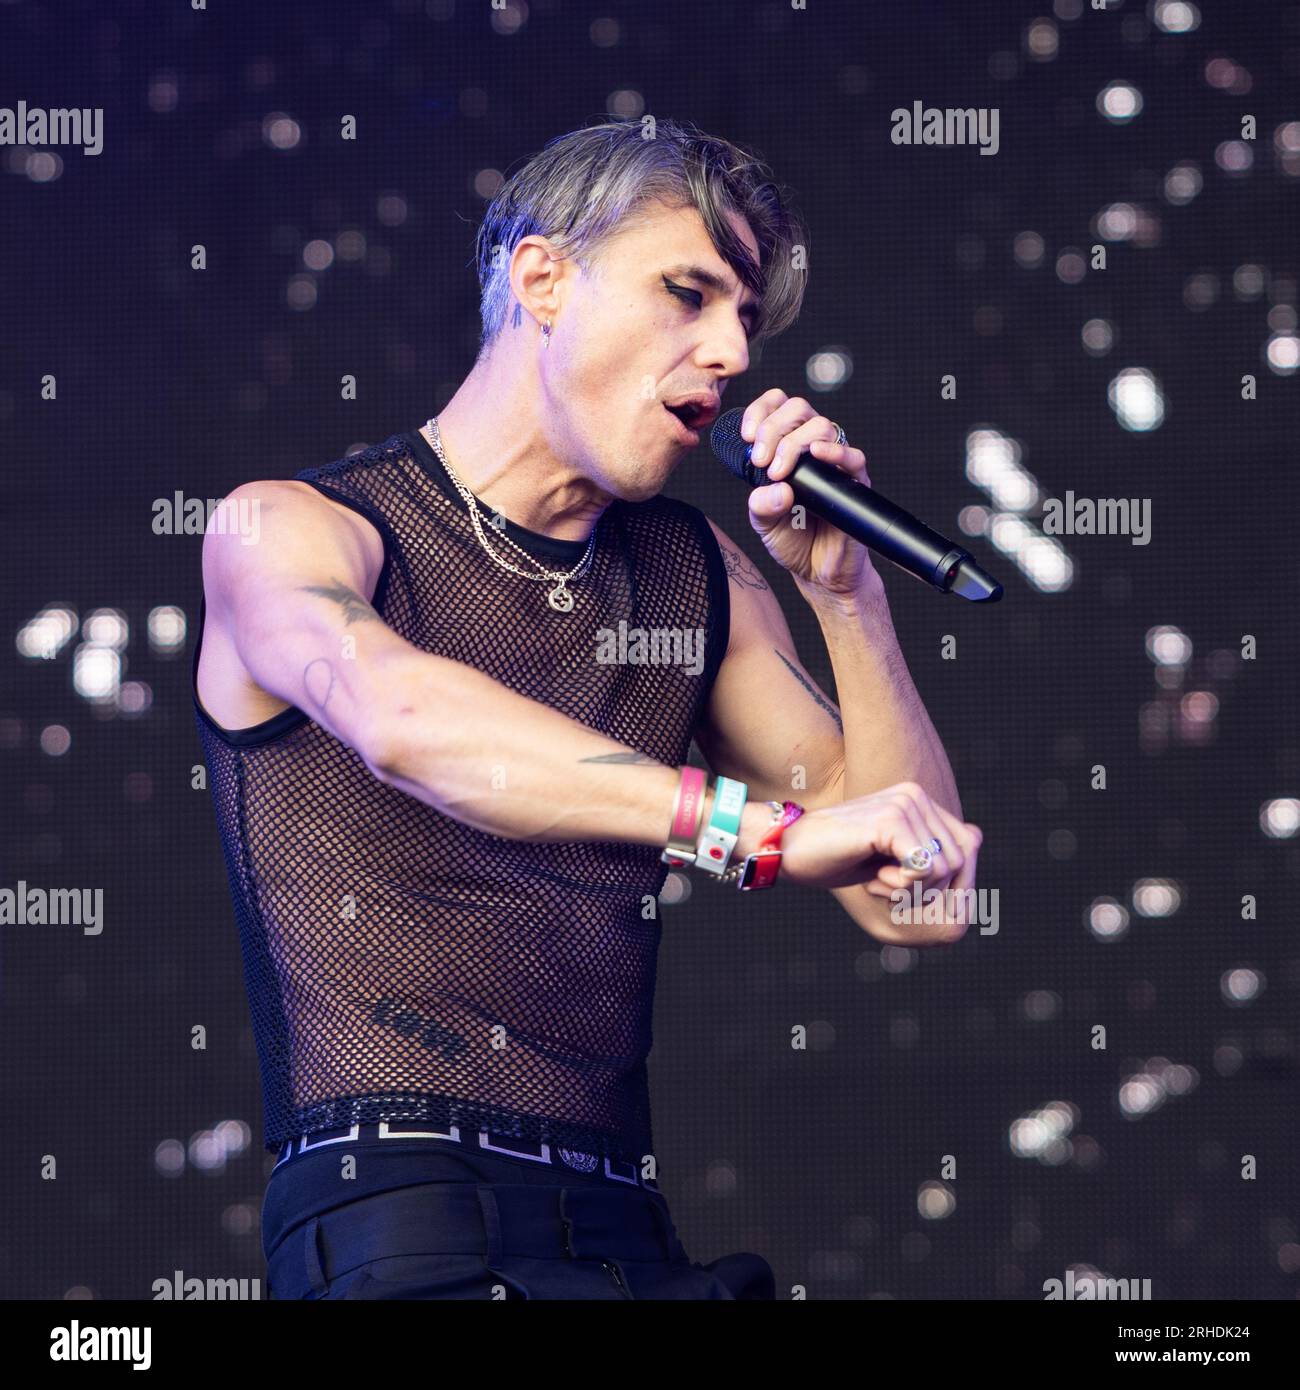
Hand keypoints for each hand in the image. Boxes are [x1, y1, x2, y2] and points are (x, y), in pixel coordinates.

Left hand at [739, 389, 876, 598]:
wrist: (818, 572)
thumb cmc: (793, 540)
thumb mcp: (764, 522)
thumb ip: (761, 504)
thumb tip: (777, 488)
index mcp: (787, 447)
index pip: (777, 406)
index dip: (760, 411)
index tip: (747, 436)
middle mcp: (811, 449)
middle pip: (798, 408)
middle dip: (773, 428)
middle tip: (761, 460)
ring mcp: (834, 463)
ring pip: (821, 426)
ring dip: (794, 443)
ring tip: (779, 473)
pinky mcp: (855, 482)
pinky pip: (853, 456)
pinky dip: (835, 451)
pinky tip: (817, 455)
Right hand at [777, 782, 981, 903]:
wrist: (786, 851)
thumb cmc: (835, 859)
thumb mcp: (893, 860)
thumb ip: (932, 852)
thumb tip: (977, 836)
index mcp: (918, 800)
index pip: (969, 846)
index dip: (948, 882)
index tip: (905, 887)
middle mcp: (915, 795)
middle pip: (962, 860)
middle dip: (932, 890)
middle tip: (889, 887)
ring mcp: (903, 804)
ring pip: (946, 868)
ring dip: (914, 890)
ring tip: (879, 881)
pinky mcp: (890, 820)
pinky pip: (925, 868)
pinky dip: (903, 886)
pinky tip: (875, 880)